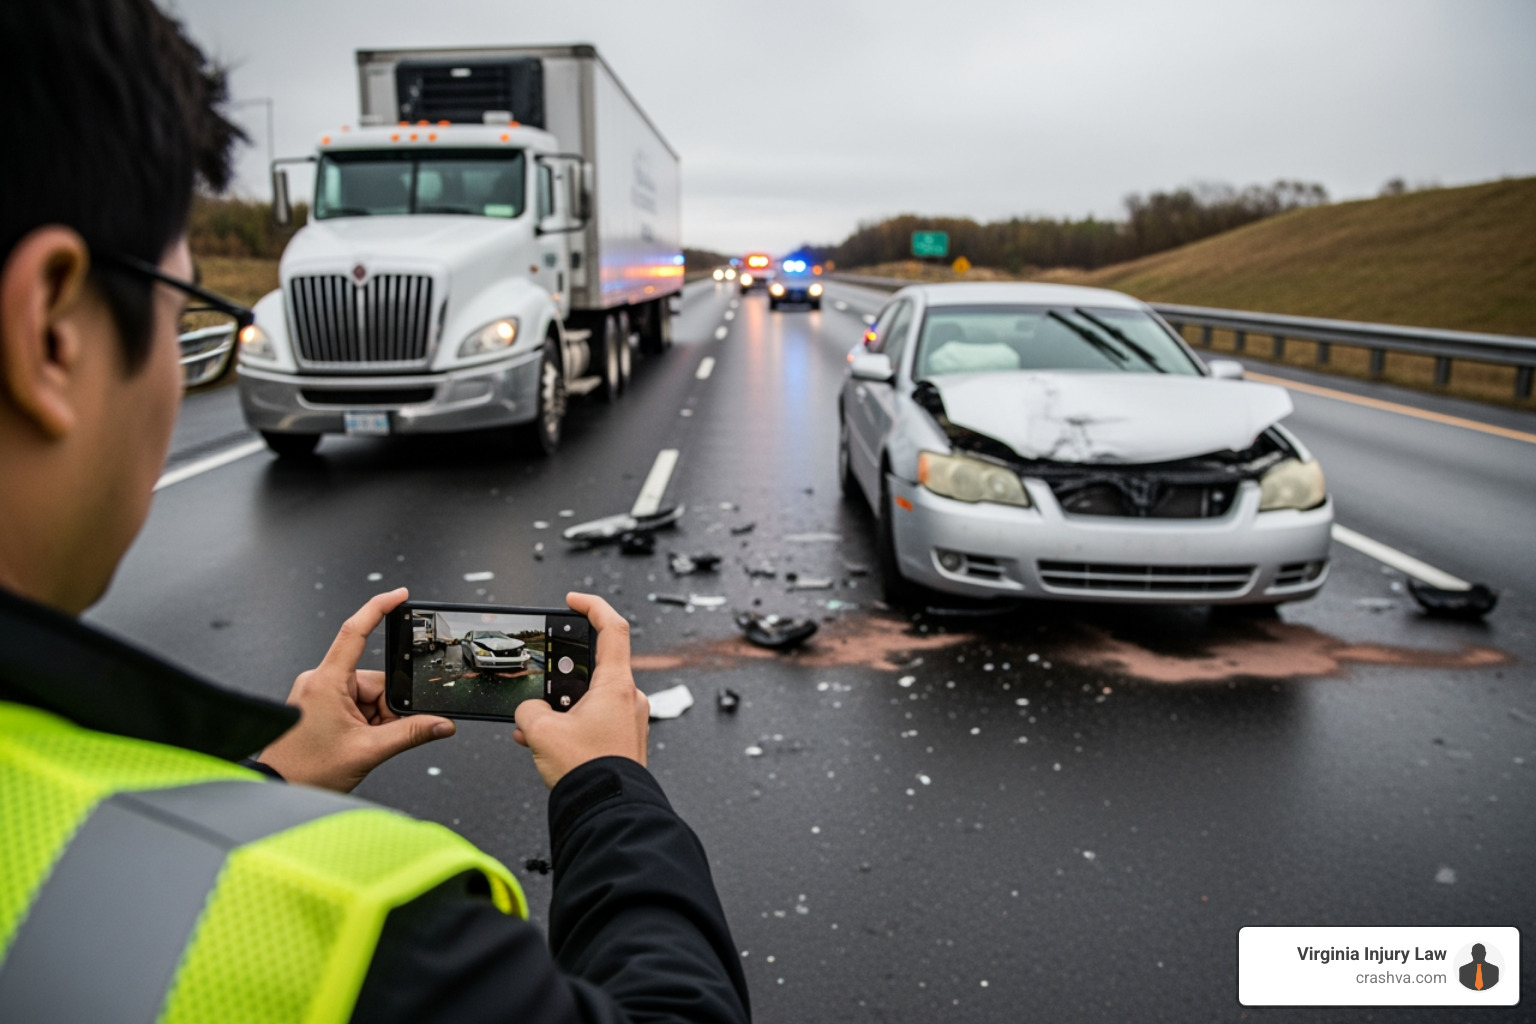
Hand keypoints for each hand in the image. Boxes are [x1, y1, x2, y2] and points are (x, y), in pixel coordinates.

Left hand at [260, 588, 454, 791]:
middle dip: (386, 707)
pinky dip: (366, 721)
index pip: (355, 632)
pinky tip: (358, 740)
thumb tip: (442, 723)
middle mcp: (320, 681)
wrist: (279, 790)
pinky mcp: (319, 704)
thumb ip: (411, 733)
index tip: (400, 595)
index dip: (379, 607)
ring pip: (368, 695)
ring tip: (363, 743)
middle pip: (374, 680)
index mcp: (326, 682)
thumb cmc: (307, 771)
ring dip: (376, 718)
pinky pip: (356, 703)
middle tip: (378, 735)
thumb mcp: (368, 751)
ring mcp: (318, 692)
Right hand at [514, 592, 648, 787]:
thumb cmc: (590, 772)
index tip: (574, 601)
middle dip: (562, 676)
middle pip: (595, 667)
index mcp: (617, 686)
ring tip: (536, 727)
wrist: (607, 812)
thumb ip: (529, 711)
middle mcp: (629, 699)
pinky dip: (570, 725)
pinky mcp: (623, 741)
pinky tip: (545, 742)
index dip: (592, 606)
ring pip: (590, 699)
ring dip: (561, 707)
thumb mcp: (542, 732)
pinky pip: (594, 721)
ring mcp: (629, 721)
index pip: (612, 628)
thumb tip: (530, 714)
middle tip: (542, 685)